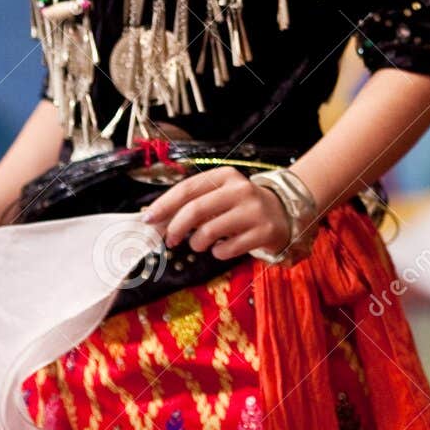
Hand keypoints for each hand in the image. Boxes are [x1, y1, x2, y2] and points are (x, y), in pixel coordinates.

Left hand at [139, 167, 298, 260]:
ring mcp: (254, 211)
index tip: (147, 219)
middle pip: (195, 210)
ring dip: (196, 243)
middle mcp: (240, 189)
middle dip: (175, 228)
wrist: (282, 212)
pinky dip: (217, 253)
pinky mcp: (263, 232)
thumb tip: (153, 218)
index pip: (187, 188)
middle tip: (168, 240)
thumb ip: (189, 203)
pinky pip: (226, 249)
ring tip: (200, 243)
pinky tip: (223, 247)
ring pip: (208, 232)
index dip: (164, 205)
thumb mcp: (217, 196)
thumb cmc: (239, 206)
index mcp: (225, 176)